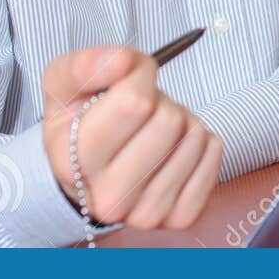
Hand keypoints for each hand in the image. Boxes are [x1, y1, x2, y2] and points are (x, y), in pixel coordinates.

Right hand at [41, 46, 222, 231]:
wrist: (88, 170)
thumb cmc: (79, 120)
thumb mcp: (65, 82)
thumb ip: (86, 64)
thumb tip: (123, 61)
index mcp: (74, 163)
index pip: (134, 103)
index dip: (140, 73)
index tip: (129, 76)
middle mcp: (107, 199)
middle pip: (168, 122)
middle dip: (160, 100)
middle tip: (141, 110)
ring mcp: (145, 214)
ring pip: (193, 136)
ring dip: (181, 119)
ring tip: (154, 130)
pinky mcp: (180, 217)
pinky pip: (213, 155)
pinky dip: (202, 139)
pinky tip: (174, 147)